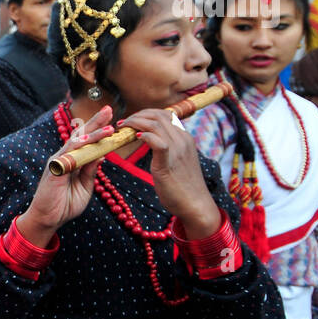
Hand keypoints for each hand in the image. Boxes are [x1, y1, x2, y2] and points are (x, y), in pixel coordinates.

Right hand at [21, 106, 115, 244]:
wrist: (49, 219)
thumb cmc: (65, 204)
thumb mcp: (85, 186)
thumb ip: (91, 170)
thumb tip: (102, 154)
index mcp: (73, 161)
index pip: (87, 141)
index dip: (98, 129)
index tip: (112, 119)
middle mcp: (65, 157)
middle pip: (82, 135)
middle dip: (96, 122)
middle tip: (109, 109)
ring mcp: (59, 161)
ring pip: (77, 142)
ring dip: (93, 133)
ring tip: (109, 127)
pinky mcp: (54, 168)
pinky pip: (67, 154)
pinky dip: (77, 145)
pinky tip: (87, 139)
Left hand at [118, 108, 219, 237]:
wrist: (195, 204)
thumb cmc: (183, 186)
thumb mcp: (176, 161)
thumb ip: (167, 148)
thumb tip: (150, 140)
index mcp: (185, 138)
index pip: (165, 114)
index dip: (146, 114)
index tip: (132, 120)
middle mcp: (183, 140)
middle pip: (158, 115)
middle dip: (137, 116)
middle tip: (123, 123)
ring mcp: (177, 150)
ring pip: (155, 124)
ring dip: (135, 123)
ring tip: (122, 129)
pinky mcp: (168, 162)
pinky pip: (157, 141)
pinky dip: (144, 136)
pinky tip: (135, 138)